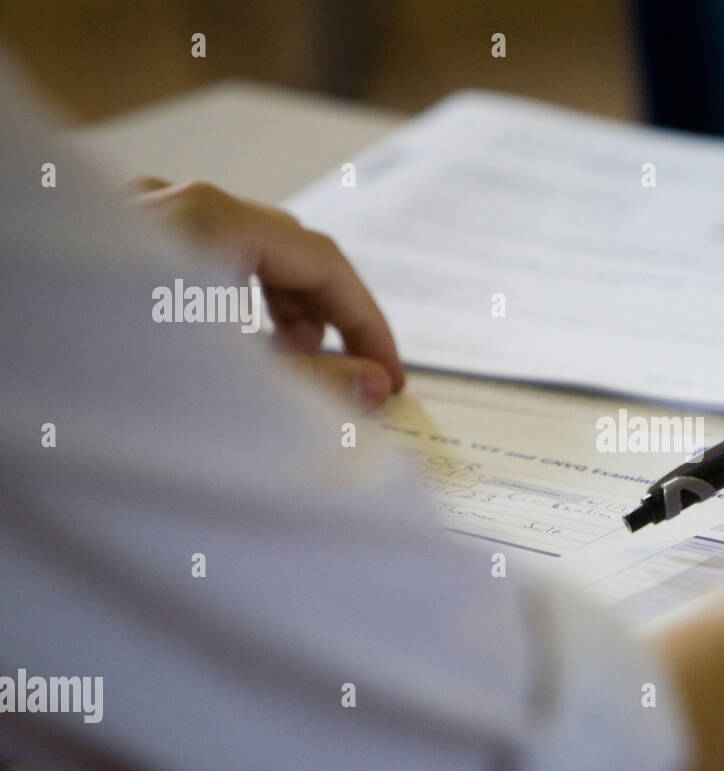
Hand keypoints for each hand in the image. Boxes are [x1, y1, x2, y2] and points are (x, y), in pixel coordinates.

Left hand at [122, 177, 403, 408]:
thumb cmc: (111, 377)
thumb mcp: (233, 386)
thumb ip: (317, 382)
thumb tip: (375, 383)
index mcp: (210, 218)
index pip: (323, 262)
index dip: (366, 323)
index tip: (388, 372)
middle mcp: (172, 201)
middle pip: (283, 248)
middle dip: (325, 313)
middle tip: (351, 371)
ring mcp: (133, 216)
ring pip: (238, 249)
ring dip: (279, 305)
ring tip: (293, 360)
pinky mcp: (106, 243)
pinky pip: (194, 254)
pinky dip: (231, 294)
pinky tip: (234, 340)